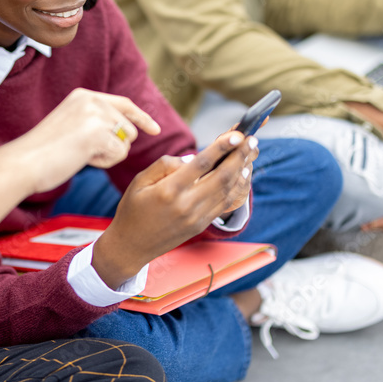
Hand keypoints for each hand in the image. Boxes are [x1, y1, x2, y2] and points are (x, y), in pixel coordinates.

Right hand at [5, 88, 161, 195]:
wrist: (23, 162)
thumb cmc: (44, 153)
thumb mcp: (71, 125)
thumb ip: (96, 121)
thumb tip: (127, 133)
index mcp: (84, 95)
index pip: (124, 104)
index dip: (142, 118)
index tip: (155, 129)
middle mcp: (92, 100)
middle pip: (129, 128)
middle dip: (114, 147)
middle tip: (83, 152)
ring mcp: (96, 114)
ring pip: (125, 142)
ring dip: (109, 155)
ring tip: (80, 154)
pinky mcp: (98, 132)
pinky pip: (119, 154)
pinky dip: (104, 163)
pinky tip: (82, 159)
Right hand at [91, 131, 257, 288]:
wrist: (131, 246)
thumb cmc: (132, 209)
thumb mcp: (140, 181)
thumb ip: (165, 165)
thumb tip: (191, 158)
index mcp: (169, 190)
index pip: (201, 163)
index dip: (221, 147)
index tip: (236, 135)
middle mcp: (186, 205)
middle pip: (221, 176)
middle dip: (238, 156)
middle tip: (251, 139)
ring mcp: (196, 218)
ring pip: (226, 190)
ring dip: (240, 170)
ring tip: (249, 153)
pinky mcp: (200, 225)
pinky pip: (224, 204)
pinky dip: (235, 188)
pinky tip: (240, 175)